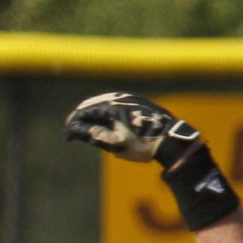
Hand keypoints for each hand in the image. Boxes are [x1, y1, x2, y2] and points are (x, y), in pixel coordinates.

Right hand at [65, 91, 199, 166]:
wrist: (172, 139)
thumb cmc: (143, 144)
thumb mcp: (115, 143)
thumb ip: (96, 134)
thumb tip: (79, 129)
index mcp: (112, 107)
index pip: (84, 111)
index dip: (74, 123)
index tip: (70, 136)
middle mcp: (120, 98)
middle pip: (92, 104)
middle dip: (82, 117)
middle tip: (76, 131)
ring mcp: (131, 98)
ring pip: (104, 102)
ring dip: (94, 113)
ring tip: (90, 127)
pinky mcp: (139, 101)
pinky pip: (116, 103)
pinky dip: (106, 111)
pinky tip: (107, 121)